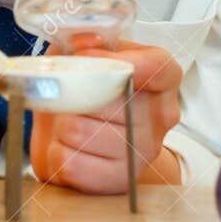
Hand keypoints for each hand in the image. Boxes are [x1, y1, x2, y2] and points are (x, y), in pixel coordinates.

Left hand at [28, 41, 183, 193]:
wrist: (97, 145)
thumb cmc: (94, 93)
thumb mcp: (90, 56)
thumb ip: (83, 40)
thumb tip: (81, 42)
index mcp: (163, 79)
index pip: (157, 67)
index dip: (120, 61)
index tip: (86, 58)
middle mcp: (160, 116)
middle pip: (103, 97)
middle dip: (72, 93)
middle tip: (69, 94)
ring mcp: (143, 152)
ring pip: (78, 129)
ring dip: (59, 124)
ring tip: (67, 122)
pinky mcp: (120, 180)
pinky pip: (70, 162)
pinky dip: (57, 153)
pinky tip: (67, 146)